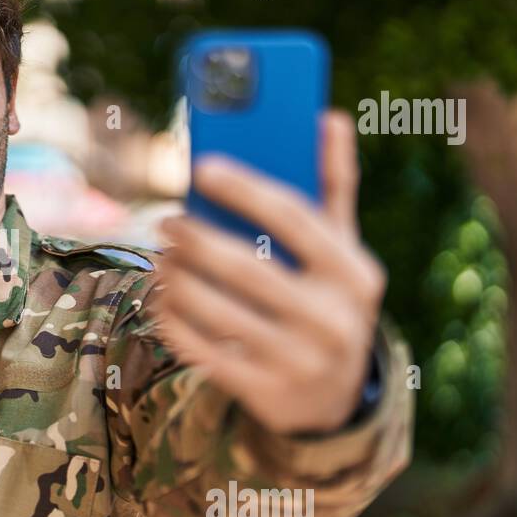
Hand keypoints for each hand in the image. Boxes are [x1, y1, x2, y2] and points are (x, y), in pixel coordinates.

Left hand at [151, 110, 385, 434]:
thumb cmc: (329, 300)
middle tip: (166, 220)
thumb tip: (330, 115)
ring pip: (216, 310)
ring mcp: (299, 360)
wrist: (335, 400)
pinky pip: (203, 350)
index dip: (245, 189)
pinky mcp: (263, 390)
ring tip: (161, 259)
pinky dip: (174, 320)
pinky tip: (162, 298)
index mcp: (355, 274)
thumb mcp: (343, 249)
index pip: (295, 218)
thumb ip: (334, 186)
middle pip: (246, 267)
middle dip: (195, 240)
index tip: (201, 166)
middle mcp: (332, 319)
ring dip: (176, 279)